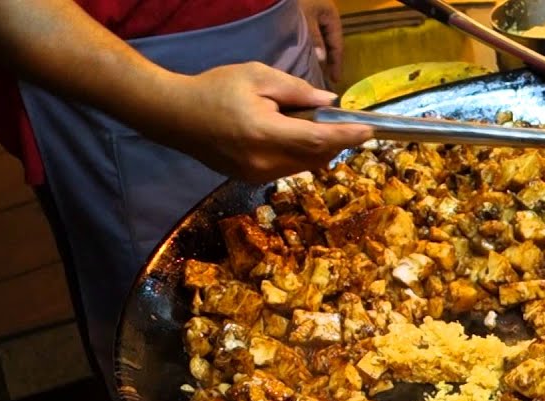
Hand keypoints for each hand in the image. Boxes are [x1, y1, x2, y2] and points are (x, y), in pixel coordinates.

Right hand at [150, 62, 371, 181]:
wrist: (175, 116)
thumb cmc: (215, 90)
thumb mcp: (257, 77)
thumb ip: (296, 91)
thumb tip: (328, 102)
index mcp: (265, 134)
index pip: (318, 141)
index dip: (347, 137)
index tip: (369, 130)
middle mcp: (264, 162)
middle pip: (316, 158)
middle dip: (335, 142)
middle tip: (342, 122)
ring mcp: (257, 175)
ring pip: (304, 166)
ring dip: (317, 149)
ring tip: (308, 124)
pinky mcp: (251, 180)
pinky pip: (288, 169)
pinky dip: (299, 155)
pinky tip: (290, 136)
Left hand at [299, 0, 343, 85]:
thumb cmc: (294, 2)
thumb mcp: (306, 20)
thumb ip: (314, 40)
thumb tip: (321, 60)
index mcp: (330, 14)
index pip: (337, 43)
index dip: (336, 62)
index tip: (335, 80)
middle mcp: (324, 16)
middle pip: (329, 43)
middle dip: (327, 61)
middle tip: (325, 80)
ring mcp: (313, 17)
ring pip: (319, 41)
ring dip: (317, 56)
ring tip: (315, 73)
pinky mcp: (301, 19)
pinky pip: (309, 38)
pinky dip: (308, 49)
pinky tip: (304, 60)